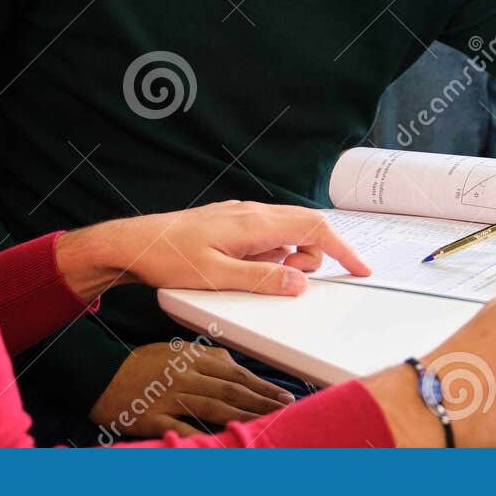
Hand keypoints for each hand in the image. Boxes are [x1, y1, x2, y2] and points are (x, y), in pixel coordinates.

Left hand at [56, 200, 369, 301]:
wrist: (135, 243)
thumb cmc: (169, 258)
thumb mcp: (217, 278)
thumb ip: (262, 281)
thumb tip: (300, 283)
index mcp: (255, 223)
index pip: (314, 228)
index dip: (343, 249)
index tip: (360, 269)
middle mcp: (253, 212)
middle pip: (307, 227)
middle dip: (310, 258)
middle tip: (285, 283)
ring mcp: (243, 214)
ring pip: (287, 232)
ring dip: (287, 258)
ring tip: (254, 277)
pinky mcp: (233, 221)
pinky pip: (268, 235)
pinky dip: (272, 253)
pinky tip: (245, 268)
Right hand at [90, 340, 294, 438]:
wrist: (101, 375)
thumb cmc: (141, 363)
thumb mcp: (175, 350)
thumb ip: (206, 357)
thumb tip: (233, 363)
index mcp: (191, 358)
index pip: (235, 372)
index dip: (261, 384)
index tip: (282, 393)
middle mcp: (184, 376)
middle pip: (230, 390)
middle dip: (261, 400)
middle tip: (284, 407)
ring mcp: (170, 397)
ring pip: (214, 407)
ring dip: (243, 416)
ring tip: (265, 422)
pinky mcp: (155, 418)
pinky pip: (183, 428)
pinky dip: (203, 435)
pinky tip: (222, 442)